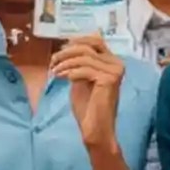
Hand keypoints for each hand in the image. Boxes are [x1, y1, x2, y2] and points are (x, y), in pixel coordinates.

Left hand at [50, 34, 125, 149]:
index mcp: (112, 62)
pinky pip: (85, 69)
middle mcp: (117, 64)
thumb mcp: (81, 79)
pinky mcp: (110, 79)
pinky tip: (61, 77)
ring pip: (84, 57)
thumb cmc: (88, 107)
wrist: (95, 129)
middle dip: (67, 52)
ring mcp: (115, 71)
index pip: (95, 41)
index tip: (60, 49)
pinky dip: (70, 72)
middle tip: (52, 61)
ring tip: (54, 71)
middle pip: (88, 47)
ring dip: (65, 63)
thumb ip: (79, 63)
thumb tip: (69, 44)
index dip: (76, 41)